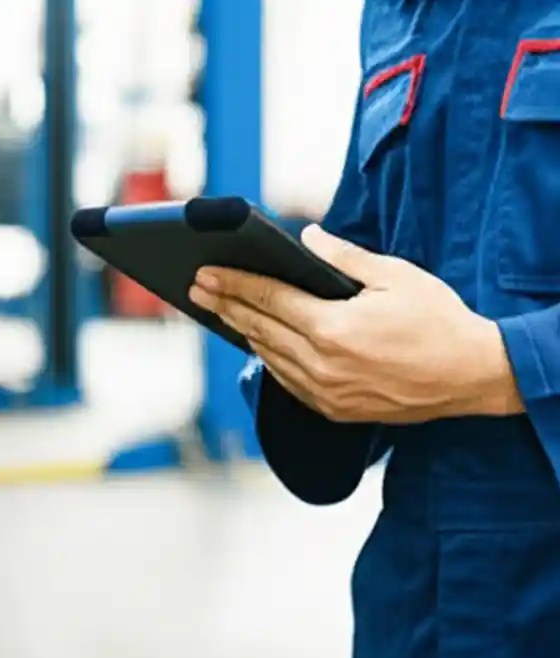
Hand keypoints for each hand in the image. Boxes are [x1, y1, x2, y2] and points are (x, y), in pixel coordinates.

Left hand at [188, 225, 522, 423]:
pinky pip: (287, 381)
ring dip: (242, 332)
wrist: (472, 376)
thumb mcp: (394, 276)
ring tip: (220, 311)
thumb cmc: (438, 322)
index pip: (267, 300)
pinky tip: (258, 342)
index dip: (232, 284)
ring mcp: (325, 392)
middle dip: (224, 305)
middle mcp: (321, 365)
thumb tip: (308, 236)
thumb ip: (344, 257)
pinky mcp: (333, 409)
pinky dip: (269, 358)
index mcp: (332, 329)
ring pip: (269, 357)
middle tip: (196, 288)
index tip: (204, 273)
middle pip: (258, 329)